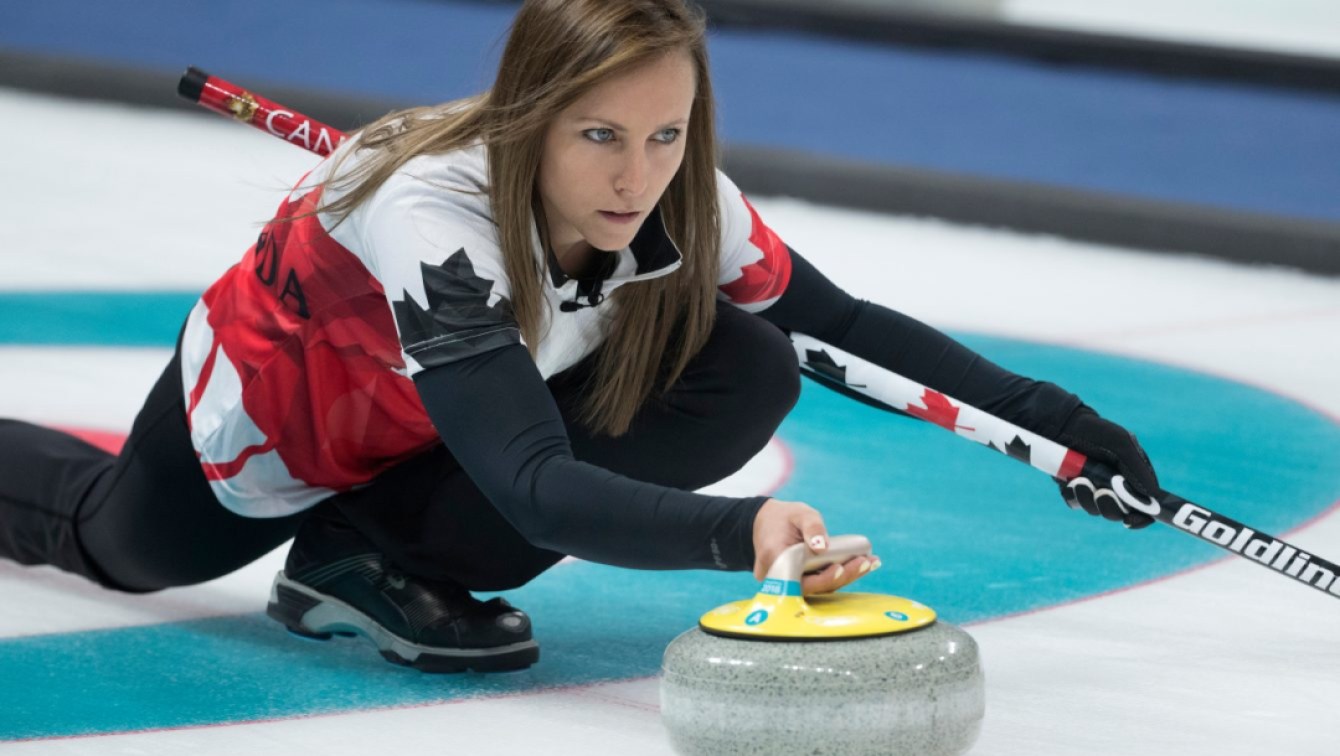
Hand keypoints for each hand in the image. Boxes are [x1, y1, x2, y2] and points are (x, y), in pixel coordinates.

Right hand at [751, 498, 879, 593]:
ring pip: (819, 587)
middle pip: (814, 586)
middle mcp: (778, 578)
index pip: (800, 578)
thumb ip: (811, 527)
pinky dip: (840, 575)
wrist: (767, 523)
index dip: (822, 578)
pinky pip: (820, 583)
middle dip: (843, 576)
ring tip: (869, 562)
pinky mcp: (800, 583)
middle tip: (866, 562)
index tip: (842, 568)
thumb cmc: (783, 517)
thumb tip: (823, 546)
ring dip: (846, 576)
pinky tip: (861, 565)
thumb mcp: (799, 513)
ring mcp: (788, 583)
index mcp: (773, 559)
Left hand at [1055, 406, 1160, 528]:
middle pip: (1119, 513)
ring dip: (1089, 499)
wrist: (1062, 425)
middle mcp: (1116, 486)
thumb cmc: (1096, 431)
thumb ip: (1137, 468)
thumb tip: (1152, 494)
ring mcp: (1094, 488)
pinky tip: (1069, 480)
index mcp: (1134, 477)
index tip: (1130, 521)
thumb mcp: (1121, 444)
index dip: (1142, 518)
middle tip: (1102, 493)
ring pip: (1095, 509)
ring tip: (1080, 480)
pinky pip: (1074, 502)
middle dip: (1111, 507)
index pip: (1145, 506)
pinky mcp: (1073, 489)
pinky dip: (1073, 495)